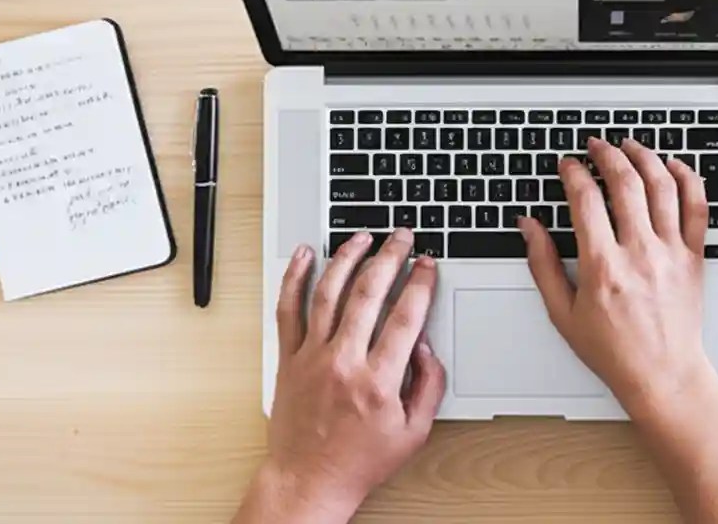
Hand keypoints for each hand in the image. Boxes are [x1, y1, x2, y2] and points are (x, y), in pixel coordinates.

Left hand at [237, 229, 445, 522]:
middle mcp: (343, 363)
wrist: (308, 481)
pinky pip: (289, 310)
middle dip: (390, 257)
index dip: (421, 284)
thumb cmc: (360, 461)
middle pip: (369, 294)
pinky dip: (295, 278)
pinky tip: (306, 255)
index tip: (428, 265)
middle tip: (401, 237)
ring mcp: (312, 357)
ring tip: (363, 237)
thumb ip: (429, 385)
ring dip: (348, 258)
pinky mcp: (288, 358)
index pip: (406, 316)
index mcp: (379, 381)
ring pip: (329, 293)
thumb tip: (426, 346)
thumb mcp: (415, 432)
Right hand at [518, 137, 712, 415]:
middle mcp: (639, 254)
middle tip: (595, 145)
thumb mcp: (563, 312)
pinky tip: (673, 166)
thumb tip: (529, 226)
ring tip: (629, 146)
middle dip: (606, 154)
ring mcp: (671, 253)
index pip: (585, 200)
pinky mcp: (694, 258)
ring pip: (661, 186)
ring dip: (643, 157)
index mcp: (602, 267)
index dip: (573, 173)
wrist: (662, 374)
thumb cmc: (613, 350)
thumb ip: (542, 264)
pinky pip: (697, 207)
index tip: (567, 165)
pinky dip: (687, 179)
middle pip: (624, 183)